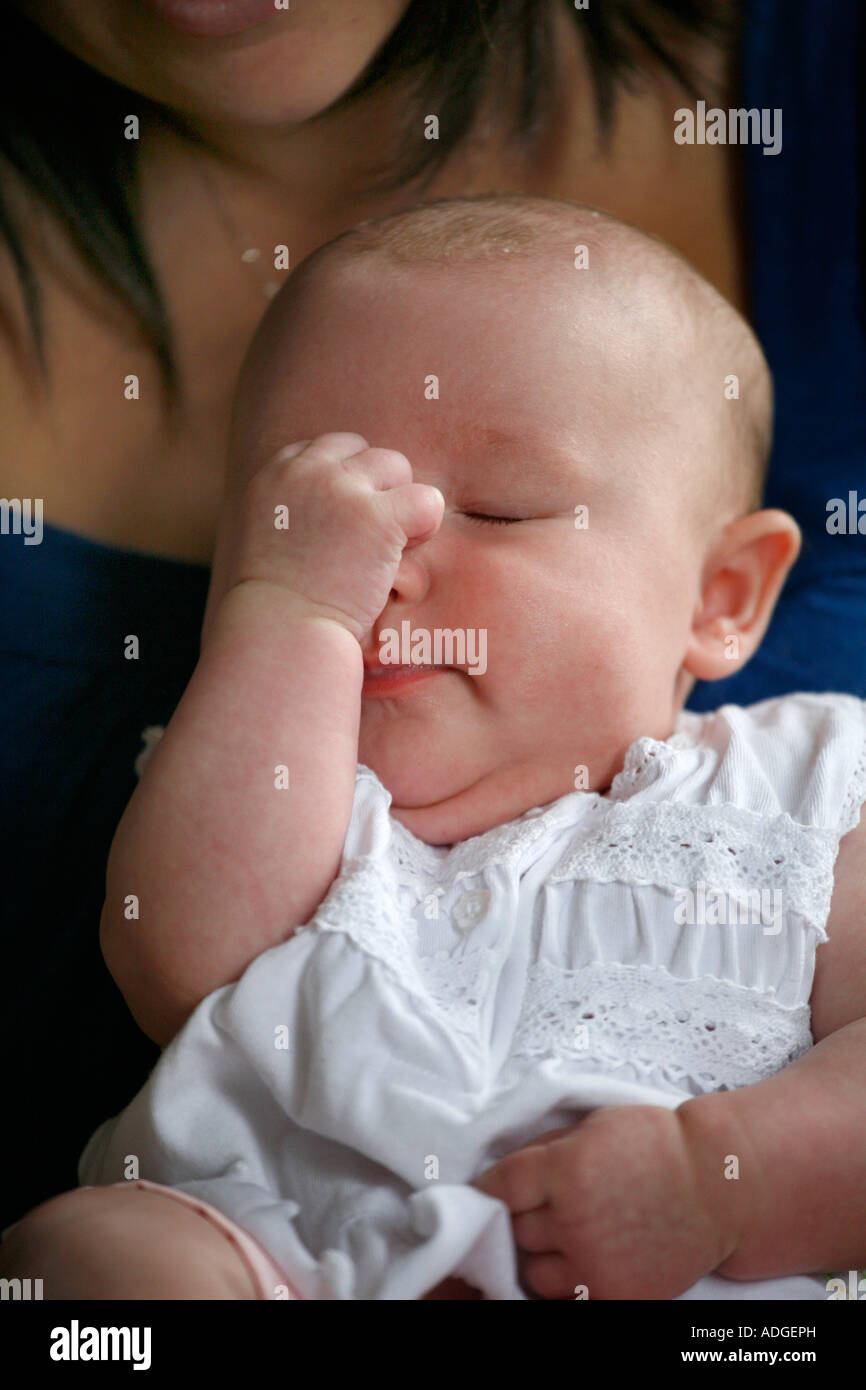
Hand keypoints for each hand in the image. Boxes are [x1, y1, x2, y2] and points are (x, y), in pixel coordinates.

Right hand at [220, 432, 443, 642]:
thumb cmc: (279, 603)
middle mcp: (306, 472)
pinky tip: (404, 555)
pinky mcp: (377, 516)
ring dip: (400, 503)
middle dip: (377, 487)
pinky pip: (426, 500)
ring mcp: (342, 490)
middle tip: (371, 537)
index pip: (325, 449)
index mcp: (275, 475)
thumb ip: (299, 511)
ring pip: (395, 465)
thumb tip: (342, 509)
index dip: (347, 480)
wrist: (283, 630)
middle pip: (363, 450)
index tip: (346, 522)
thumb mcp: (272, 539)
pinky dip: (426, 526)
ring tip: (387, 549)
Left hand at [472, 1106, 737, 1299]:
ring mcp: (595, 1264)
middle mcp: (575, 1220)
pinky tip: (586, 1254)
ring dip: (540, 1251)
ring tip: (566, 1231)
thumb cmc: (656, 1145)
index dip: (486, 1188)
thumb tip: (504, 1172)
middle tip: (542, 1203)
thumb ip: (546, 1150)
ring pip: (533, 1269)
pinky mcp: (616, 1296)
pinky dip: (569, 1278)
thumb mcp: (594, 1126)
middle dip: (522, 1214)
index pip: (499, 1187)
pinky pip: (567, 1296)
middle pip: (513, 1228)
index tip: (482, 1190)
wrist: (716, 1185)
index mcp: (567, 1170)